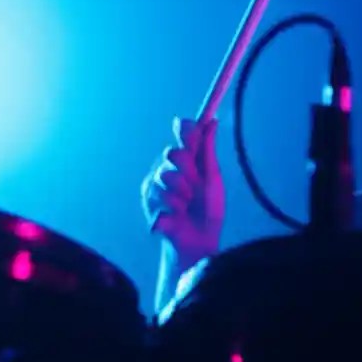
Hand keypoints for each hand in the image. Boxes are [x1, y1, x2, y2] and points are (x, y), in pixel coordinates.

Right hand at [140, 116, 224, 267]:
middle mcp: (168, 169)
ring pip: (165, 176)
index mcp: (187, 161)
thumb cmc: (209, 210)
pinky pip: (160, 196)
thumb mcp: (212, 179)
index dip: (185, 129)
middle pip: (172, 153)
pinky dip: (174, 208)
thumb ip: (208, 151)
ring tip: (187, 206)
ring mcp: (156, 185)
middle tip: (195, 186)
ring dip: (182, 193)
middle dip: (188, 170)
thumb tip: (213, 121)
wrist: (200, 240)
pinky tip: (177, 215)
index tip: (187, 124)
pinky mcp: (149, 202)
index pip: (183, 136)